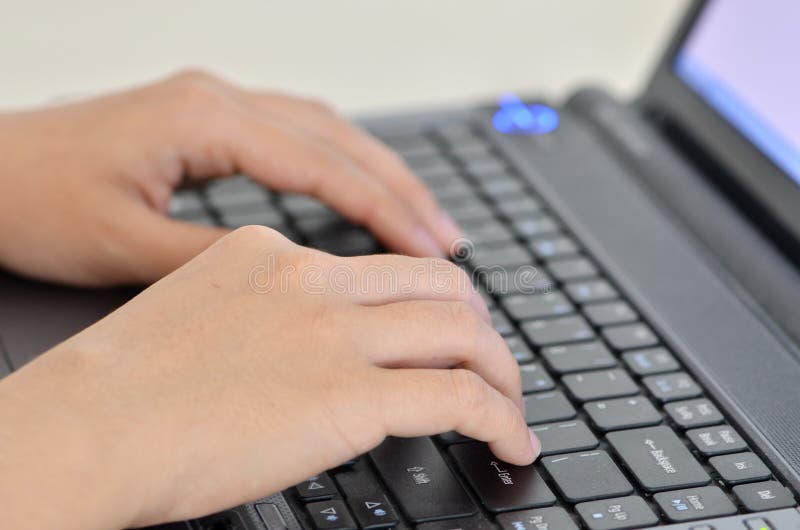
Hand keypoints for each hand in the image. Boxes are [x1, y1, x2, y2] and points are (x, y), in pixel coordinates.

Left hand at [0, 70, 460, 285]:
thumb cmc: (36, 200)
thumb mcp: (125, 246)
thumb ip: (213, 260)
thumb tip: (290, 277)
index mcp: (203, 120)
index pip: (322, 166)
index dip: (385, 211)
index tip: (430, 250)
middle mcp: (218, 99)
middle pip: (339, 138)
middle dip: (402, 189)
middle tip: (450, 238)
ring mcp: (214, 103)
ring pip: (325, 131)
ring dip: (379, 174)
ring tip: (424, 218)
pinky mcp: (207, 119)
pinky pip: (297, 135)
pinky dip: (341, 167)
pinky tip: (360, 193)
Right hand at [0, 227, 538, 529]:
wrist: (83, 427)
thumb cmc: (118, 388)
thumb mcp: (198, 315)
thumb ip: (263, 316)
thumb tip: (310, 349)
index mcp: (274, 255)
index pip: (382, 267)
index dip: (429, 299)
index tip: (447, 326)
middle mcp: (314, 282)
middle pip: (440, 287)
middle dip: (480, 327)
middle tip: (492, 364)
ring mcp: (336, 334)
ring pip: (464, 335)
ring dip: (503, 374)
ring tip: (513, 409)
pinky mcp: (351, 395)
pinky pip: (460, 399)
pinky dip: (501, 420)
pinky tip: (511, 443)